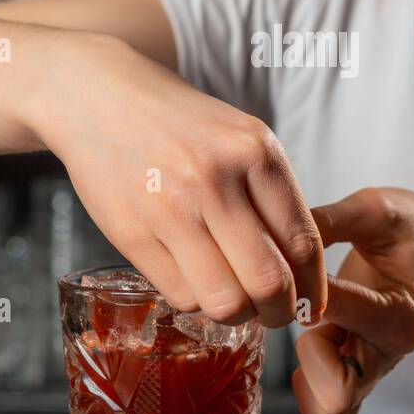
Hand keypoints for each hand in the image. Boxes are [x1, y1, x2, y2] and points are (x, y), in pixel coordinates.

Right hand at [38, 34, 326, 327]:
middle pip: (268, 282)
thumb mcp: (240, 137)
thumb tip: (302, 268)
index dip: (313, 286)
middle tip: (278, 314)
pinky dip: (196, 301)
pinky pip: (181, 295)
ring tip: (235, 302)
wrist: (100, 97)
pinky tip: (197, 283)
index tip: (311, 303)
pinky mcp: (131, 233)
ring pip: (224, 300)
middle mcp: (216, 179)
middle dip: (281, 312)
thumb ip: (272, 195)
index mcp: (255, 152)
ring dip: (237, 315)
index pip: (302, 242)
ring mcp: (171, 208)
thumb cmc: (180, 124)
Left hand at [292, 187, 413, 413]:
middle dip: (309, 350)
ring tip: (311, 331)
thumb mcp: (375, 209)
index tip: (294, 267)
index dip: (306, 291)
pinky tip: (307, 347)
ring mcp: (375, 372)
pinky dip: (307, 395)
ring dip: (307, 378)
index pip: (342, 315)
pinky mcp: (359, 380)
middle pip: (339, 389)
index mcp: (403, 314)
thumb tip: (276, 234)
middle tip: (307, 310)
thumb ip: (330, 221)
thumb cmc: (406, 228)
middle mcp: (391, 352)